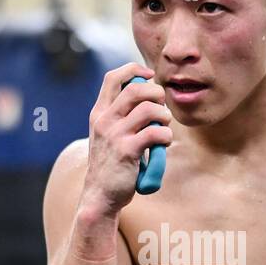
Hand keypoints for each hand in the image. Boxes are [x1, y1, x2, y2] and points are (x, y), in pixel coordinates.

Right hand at [82, 62, 172, 214]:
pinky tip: (163, 144)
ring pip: (149, 109)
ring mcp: (114, 135)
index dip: (134, 70)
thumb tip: (148, 96)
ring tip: (164, 128)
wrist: (100, 195)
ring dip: (165, 117)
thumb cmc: (111, 164)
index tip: (149, 75)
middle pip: (135, 89)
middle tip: (162, 108)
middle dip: (156, 94)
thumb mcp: (108, 135)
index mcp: (99, 113)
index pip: (113, 77)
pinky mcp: (127, 151)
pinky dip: (166, 136)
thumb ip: (120, 116)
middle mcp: (104, 120)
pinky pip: (155, 133)